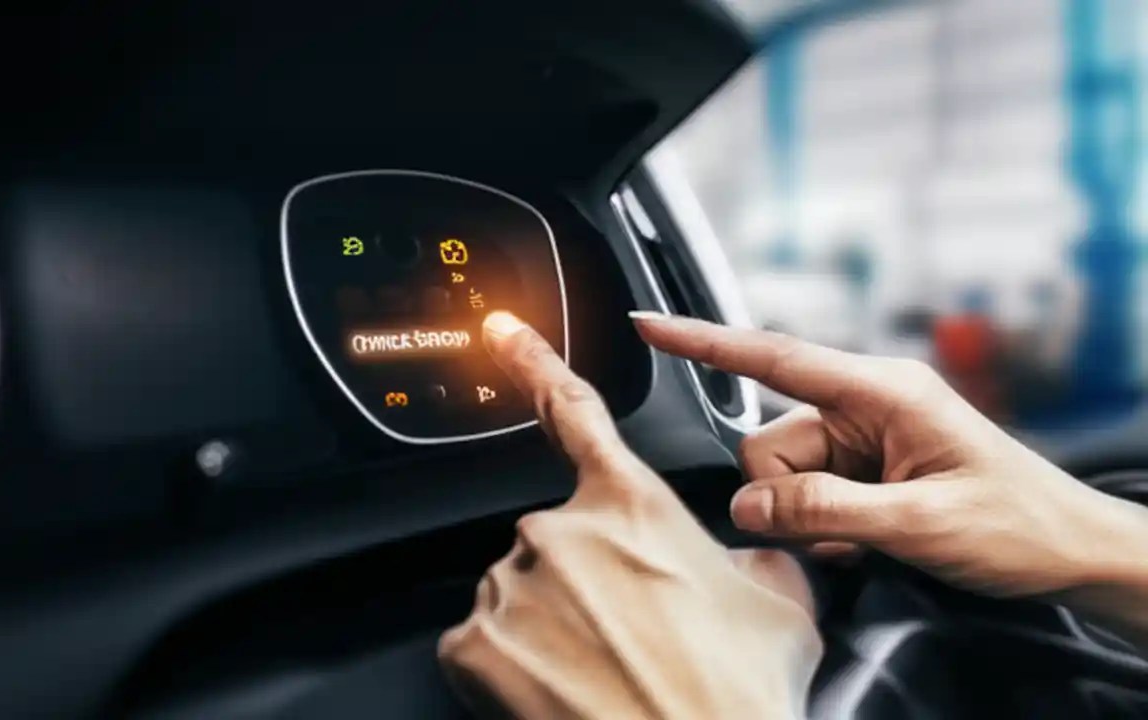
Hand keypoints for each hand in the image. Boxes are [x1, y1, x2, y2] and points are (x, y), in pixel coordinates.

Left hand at [439, 311, 822, 719]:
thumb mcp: (778, 602)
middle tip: (632, 632)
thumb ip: (751, 549)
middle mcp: (560, 532)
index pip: (572, 411)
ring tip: (607, 665)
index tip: (498, 330)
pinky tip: (560, 684)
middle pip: (559, 535)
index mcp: (631, 505)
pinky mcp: (472, 643)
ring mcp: (509, 585)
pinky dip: (515, 662)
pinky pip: (484, 639)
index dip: (532, 361)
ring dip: (555, 619)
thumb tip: (745, 548)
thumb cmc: (735, 696)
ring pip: (521, 588)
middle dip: (590, 576)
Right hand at [633, 313, 1147, 605]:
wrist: (1071, 553)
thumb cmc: (1020, 523)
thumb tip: (750, 504)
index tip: (649, 323)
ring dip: (808, 518)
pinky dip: (822, 528)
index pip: (775, 357)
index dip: (704, 340)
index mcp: (884, 390)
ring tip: (868, 540)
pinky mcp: (865, 472)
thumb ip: (827, 510)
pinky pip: (807, 496)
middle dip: (787, 494)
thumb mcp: (922, 521)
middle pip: (770, 440)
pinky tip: (866, 543)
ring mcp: (864, 440)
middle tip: (842, 533)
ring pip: (784, 476)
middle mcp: (866, 406)